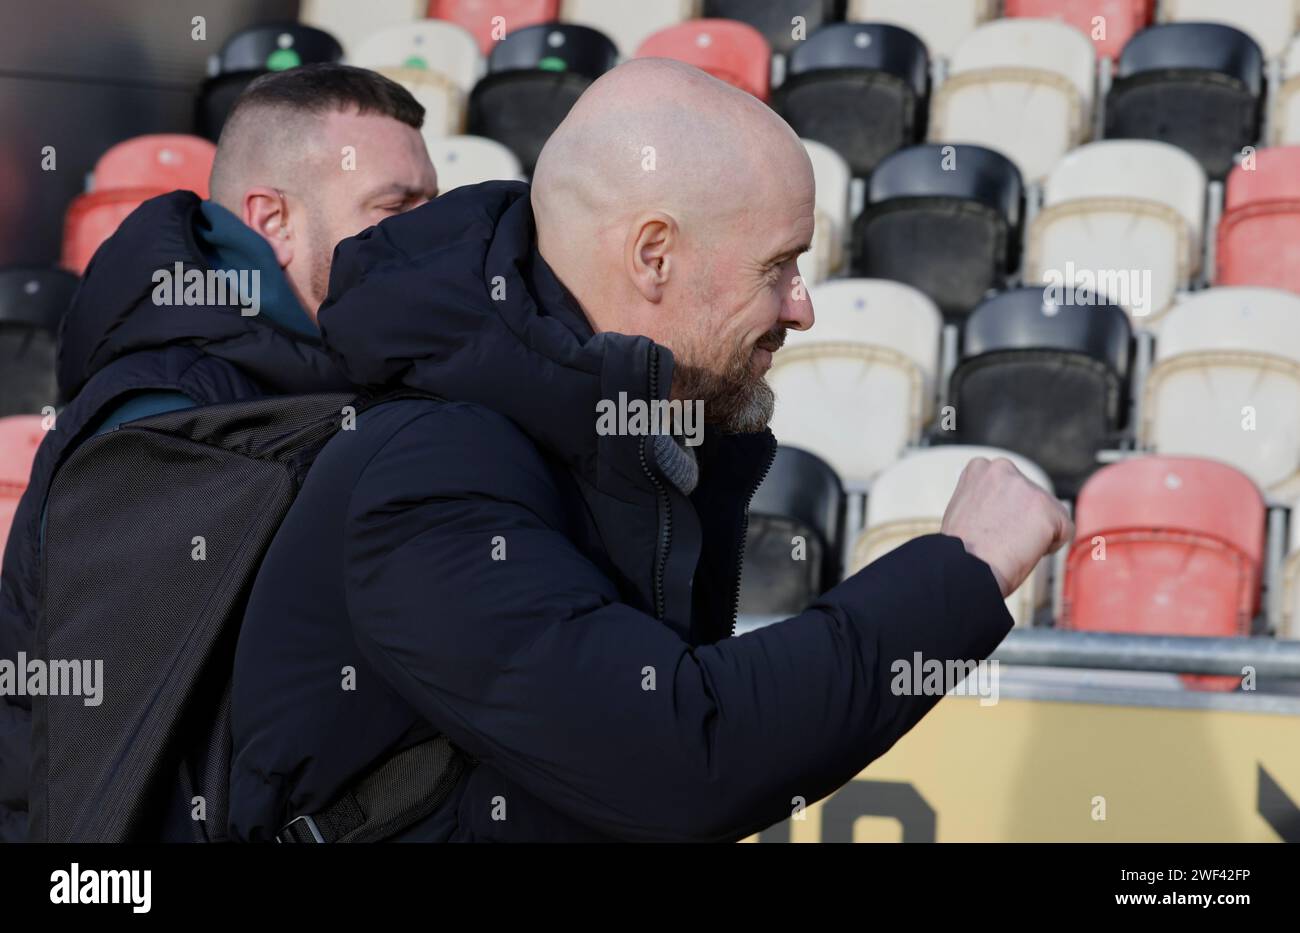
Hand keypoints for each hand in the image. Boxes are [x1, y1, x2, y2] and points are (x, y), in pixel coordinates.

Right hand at [939, 457, 1073, 597]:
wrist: (964, 567)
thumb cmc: (959, 549)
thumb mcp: (961, 507)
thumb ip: (983, 498)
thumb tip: (999, 507)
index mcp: (980, 468)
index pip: (1007, 485)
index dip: (1003, 510)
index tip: (993, 526)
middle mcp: (1004, 469)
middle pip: (1029, 496)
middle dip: (1022, 517)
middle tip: (1003, 539)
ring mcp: (1027, 487)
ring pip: (1047, 512)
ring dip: (1035, 531)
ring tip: (1011, 547)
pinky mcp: (1048, 508)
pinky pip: (1064, 530)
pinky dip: (1051, 545)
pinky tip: (1026, 552)